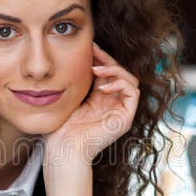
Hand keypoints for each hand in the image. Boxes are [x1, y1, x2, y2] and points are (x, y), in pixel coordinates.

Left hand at [43, 42, 139, 165]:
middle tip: (94, 50)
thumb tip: (79, 57)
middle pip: (121, 73)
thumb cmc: (61, 128)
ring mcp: (121, 112)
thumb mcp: (71, 97)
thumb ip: (80, 80)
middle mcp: (113, 104)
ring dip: (115, 69)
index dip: (102, 58)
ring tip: (96, 69)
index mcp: (101, 100)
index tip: (90, 47)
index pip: (108, 73)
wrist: (64, 149)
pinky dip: (120, 84)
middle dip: (108, 59)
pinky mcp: (126, 118)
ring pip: (130, 80)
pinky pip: (133, 93)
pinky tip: (103, 86)